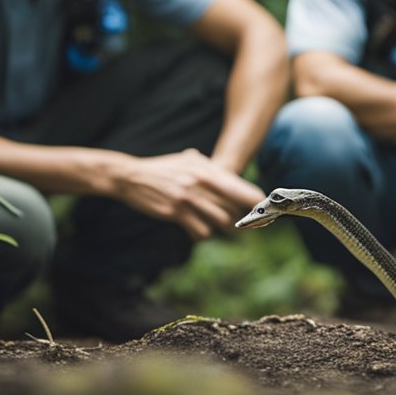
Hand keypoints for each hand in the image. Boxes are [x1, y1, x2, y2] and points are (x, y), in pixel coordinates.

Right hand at [106, 148, 265, 239]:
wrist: (132, 177)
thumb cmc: (163, 168)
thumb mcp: (188, 160)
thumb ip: (210, 167)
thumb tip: (231, 177)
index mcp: (207, 169)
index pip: (242, 189)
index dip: (256, 203)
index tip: (263, 211)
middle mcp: (201, 183)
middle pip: (235, 208)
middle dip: (243, 220)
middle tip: (245, 227)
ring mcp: (189, 198)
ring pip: (221, 221)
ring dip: (225, 229)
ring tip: (225, 230)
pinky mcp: (176, 213)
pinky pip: (201, 231)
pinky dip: (203, 234)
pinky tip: (198, 231)